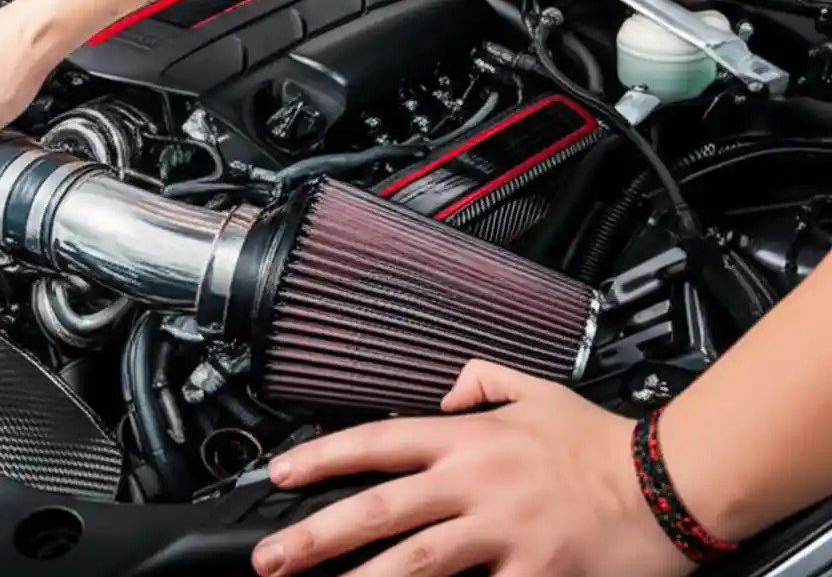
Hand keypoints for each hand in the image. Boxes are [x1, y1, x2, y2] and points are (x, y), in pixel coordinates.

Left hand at [251, 361, 694, 576]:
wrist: (669, 481)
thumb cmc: (601, 440)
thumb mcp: (535, 391)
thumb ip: (480, 382)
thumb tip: (442, 394)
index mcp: (470, 439)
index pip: (377, 441)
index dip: (321, 457)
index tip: (279, 473)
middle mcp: (476, 484)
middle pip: (379, 508)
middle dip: (315, 535)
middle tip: (270, 557)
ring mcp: (502, 533)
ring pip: (414, 562)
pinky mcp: (533, 575)